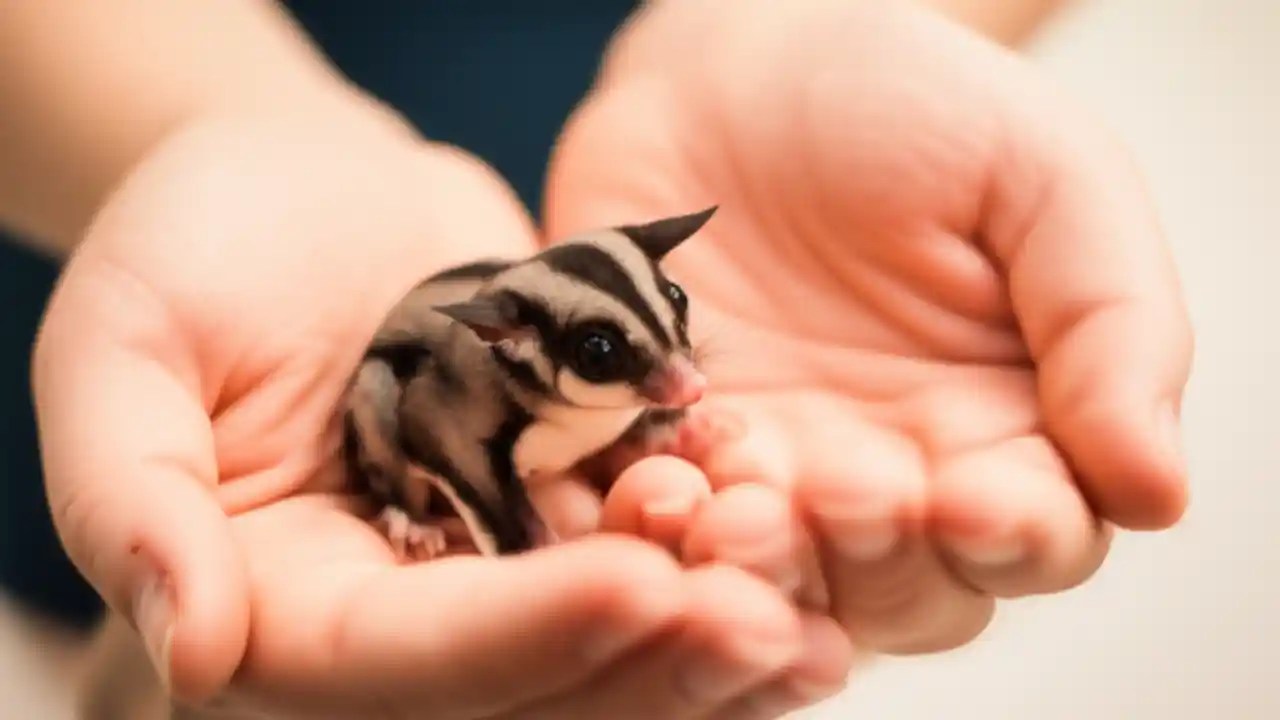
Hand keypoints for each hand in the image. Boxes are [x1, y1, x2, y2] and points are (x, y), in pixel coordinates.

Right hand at [32, 109, 850, 717]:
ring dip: (712, 625)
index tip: (636, 587)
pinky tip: (803, 528)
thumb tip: (186, 645)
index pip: (403, 661)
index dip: (520, 639)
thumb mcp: (123, 347)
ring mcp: (492, 556)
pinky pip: (650, 535)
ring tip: (814, 612)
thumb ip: (132, 495)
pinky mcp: (563, 494)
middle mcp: (401, 607)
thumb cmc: (194, 252)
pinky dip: (725, 541)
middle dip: (649, 658)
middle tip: (768, 626)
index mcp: (283, 606)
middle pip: (531, 678)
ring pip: (610, 631)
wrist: (301, 187)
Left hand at [545, 0, 1192, 653]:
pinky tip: (645, 488)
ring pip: (772, 578)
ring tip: (724, 514)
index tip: (969, 499)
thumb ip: (1110, 326)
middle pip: (899, 588)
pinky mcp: (660, 450)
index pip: (1034, 537)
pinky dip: (646, 526)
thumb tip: (1157, 490)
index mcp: (1006, 428)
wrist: (736, 69)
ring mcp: (769, 473)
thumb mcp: (1045, 181)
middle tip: (837, 492)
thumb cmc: (911, 108)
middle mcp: (892, 476)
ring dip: (751, 566)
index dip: (1010, 538)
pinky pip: (654, 523)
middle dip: (868, 557)